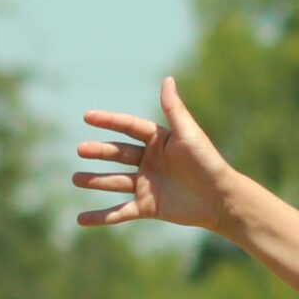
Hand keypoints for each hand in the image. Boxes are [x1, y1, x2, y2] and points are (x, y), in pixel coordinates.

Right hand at [73, 76, 237, 231]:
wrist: (222, 199)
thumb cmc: (208, 163)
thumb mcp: (189, 134)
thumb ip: (174, 109)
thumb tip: (167, 79)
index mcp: (159, 141)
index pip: (129, 127)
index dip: (109, 121)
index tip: (87, 116)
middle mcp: (150, 161)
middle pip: (118, 153)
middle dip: (99, 152)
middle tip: (80, 149)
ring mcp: (147, 184)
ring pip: (115, 181)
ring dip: (95, 181)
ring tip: (75, 179)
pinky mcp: (148, 206)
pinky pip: (120, 212)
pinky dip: (101, 217)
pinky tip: (81, 219)